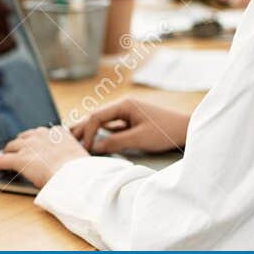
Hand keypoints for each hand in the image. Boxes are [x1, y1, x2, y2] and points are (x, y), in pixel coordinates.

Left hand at [0, 126, 87, 187]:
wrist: (76, 176)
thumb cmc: (82, 170)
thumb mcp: (79, 155)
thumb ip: (70, 153)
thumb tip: (72, 161)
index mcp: (57, 133)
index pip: (40, 133)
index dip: (34, 140)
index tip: (33, 144)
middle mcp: (41, 135)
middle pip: (23, 137)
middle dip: (19, 144)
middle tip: (16, 150)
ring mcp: (29, 146)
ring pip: (11, 147)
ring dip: (7, 152)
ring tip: (3, 157)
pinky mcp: (19, 159)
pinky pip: (0, 161)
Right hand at [69, 97, 190, 154]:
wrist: (187, 129)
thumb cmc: (165, 131)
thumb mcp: (139, 139)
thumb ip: (115, 142)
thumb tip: (95, 148)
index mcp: (124, 105)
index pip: (97, 117)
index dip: (87, 132)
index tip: (84, 148)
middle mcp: (124, 106)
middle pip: (96, 116)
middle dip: (82, 128)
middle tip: (66, 140)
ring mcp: (128, 114)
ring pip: (103, 122)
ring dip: (90, 130)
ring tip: (74, 139)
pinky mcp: (133, 122)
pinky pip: (112, 127)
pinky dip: (102, 134)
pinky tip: (94, 141)